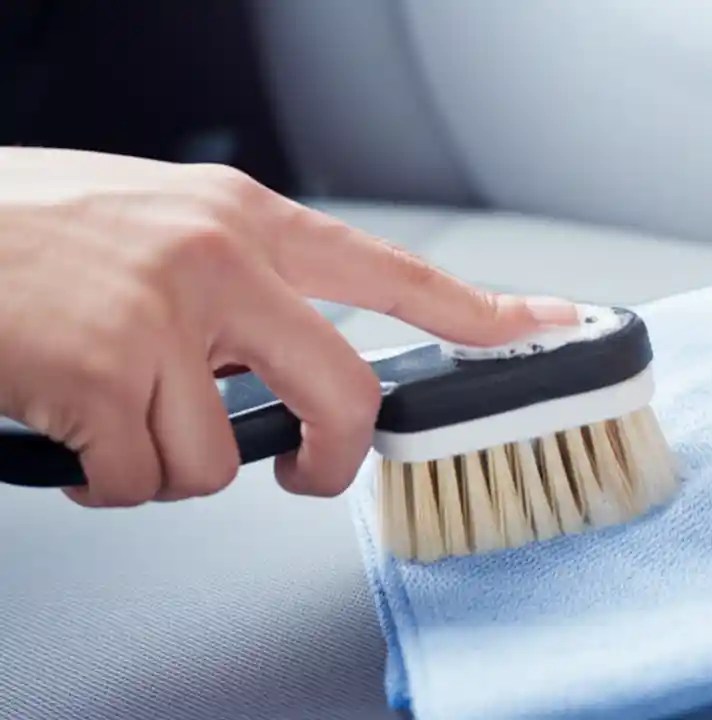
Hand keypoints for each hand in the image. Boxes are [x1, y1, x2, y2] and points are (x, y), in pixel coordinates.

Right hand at [0, 148, 576, 505]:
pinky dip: (107, 482)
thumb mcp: (159, 226)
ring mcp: (164, 323)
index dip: (480, 310)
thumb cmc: (28, 232)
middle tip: (304, 473)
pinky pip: (144, 484)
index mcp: (243, 221)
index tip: (543, 328)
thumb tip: (284, 361)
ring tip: (116, 420)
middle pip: (342, 395)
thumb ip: (238, 285)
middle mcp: (219, 265)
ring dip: (168, 466)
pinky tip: (74, 436)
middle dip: (330, 460)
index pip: (393, 272)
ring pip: (223, 463)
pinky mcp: (107, 383)